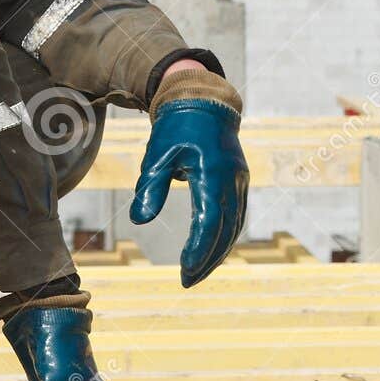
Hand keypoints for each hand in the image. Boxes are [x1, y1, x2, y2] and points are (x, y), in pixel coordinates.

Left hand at [131, 64, 249, 286]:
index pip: (209, 220)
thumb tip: (139, 220)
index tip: (184, 269)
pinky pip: (237, 215)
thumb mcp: (157, 154)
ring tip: (198, 272)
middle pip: (226, 230)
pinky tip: (212, 250)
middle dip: (208, 259)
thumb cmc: (176, 128)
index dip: (198, 248)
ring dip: (218, 252)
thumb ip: (149, 187)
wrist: (202, 100)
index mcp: (212, 172)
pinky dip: (226, 236)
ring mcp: (239, 180)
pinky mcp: (240, 180)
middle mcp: (231, 179)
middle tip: (187, 280)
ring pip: (235, 226)